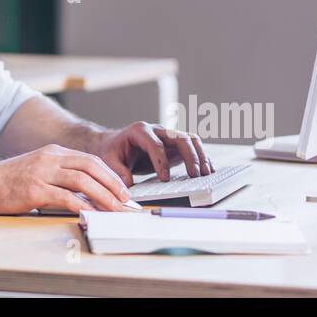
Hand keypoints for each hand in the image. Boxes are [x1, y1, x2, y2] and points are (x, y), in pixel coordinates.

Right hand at [0, 144, 132, 214]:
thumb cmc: (6, 181)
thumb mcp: (36, 169)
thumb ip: (58, 175)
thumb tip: (84, 193)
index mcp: (52, 152)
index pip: (90, 160)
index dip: (111, 176)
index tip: (123, 191)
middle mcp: (49, 158)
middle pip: (91, 167)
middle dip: (113, 185)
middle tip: (126, 201)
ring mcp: (42, 172)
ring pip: (83, 181)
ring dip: (104, 196)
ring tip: (116, 210)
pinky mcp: (34, 189)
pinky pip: (66, 197)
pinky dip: (83, 206)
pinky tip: (92, 215)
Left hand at [96, 122, 212, 184]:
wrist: (115, 143)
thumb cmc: (113, 150)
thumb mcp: (109, 160)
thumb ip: (118, 171)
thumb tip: (128, 185)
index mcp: (140, 131)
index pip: (155, 144)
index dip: (161, 161)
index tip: (165, 179)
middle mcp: (157, 130)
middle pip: (179, 137)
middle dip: (189, 156)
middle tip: (195, 175)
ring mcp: (168, 136)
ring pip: (190, 140)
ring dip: (200, 155)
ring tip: (207, 174)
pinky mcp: (174, 146)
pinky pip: (192, 147)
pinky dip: (201, 157)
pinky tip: (208, 171)